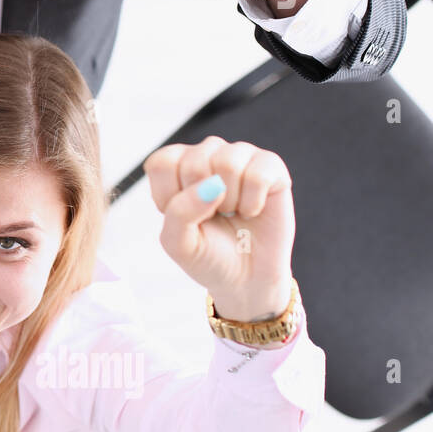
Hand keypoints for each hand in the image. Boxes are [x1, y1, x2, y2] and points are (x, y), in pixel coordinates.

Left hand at [143, 136, 295, 323]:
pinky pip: (258, 174)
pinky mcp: (270, 166)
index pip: (162, 163)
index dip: (170, 197)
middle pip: (194, 162)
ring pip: (227, 162)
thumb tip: (212, 185)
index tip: (184, 217)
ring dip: (230, 202)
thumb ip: (180, 212)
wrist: (247, 278)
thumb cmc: (208, 254)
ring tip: (232, 212)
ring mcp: (239, 156)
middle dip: (202, 204)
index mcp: (176, 166)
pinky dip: (253, 202)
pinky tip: (251, 210)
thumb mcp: (179, 243)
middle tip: (212, 217)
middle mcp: (206, 153)